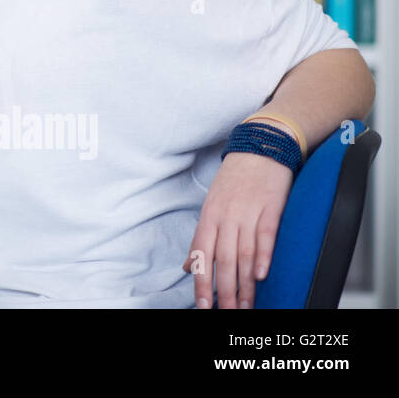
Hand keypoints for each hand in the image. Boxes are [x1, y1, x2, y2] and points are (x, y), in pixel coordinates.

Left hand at [183, 147, 293, 308]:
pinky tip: (260, 275)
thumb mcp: (211, 206)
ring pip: (243, 253)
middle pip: (223, 259)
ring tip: (246, 305)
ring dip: (244, 284)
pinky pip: (265, 235)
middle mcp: (226, 216)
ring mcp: (248, 212)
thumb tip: (189, 266)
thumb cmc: (236, 180)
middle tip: (227, 313)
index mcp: (209, 217)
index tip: (203, 305)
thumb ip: (202, 238)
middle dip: (224, 291)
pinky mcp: (270, 208)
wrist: (260, 148)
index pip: (201, 255)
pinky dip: (263, 256)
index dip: (201, 282)